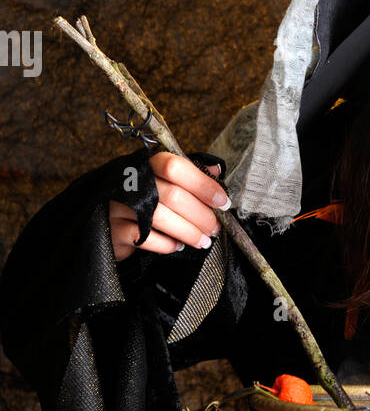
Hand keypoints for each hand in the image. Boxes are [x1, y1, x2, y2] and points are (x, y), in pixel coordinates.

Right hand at [109, 152, 230, 261]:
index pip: (175, 166)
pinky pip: (145, 237)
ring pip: (161, 217)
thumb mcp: (163, 181)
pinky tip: (178, 246)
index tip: (222, 202)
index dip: (202, 184)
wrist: (106, 220)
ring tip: (203, 241)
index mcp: (146, 164)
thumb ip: (189, 174)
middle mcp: (130, 181)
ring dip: (189, 232)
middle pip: (173, 195)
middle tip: (215, 228)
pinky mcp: (113, 229)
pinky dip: (167, 244)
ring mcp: (119, 204)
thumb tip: (217, 170)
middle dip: (201, 215)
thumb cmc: (142, 199)